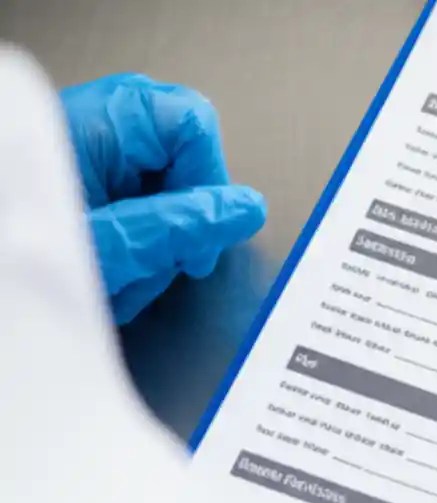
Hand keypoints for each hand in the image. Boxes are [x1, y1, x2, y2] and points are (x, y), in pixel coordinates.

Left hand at [60, 73, 266, 322]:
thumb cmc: (12, 258)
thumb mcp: (106, 247)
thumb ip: (180, 226)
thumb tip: (242, 210)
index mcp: (100, 120)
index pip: (193, 123)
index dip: (209, 179)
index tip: (201, 230)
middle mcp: (96, 131)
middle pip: (184, 165)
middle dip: (179, 225)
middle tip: (157, 261)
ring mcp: (91, 163)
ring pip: (166, 199)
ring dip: (154, 250)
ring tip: (117, 278)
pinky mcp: (89, 196)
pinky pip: (139, 218)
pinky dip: (133, 255)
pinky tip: (109, 277)